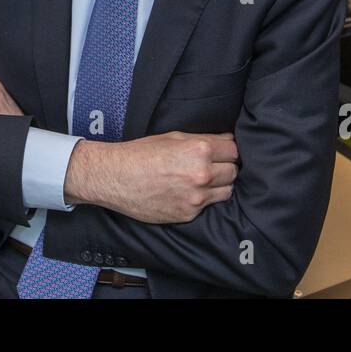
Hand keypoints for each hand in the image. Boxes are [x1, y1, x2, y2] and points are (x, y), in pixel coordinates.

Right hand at [64, 131, 237, 222]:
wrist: (116, 178)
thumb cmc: (141, 153)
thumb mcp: (173, 137)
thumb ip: (203, 139)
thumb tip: (228, 140)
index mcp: (199, 150)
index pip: (234, 150)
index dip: (227, 151)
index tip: (222, 152)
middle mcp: (202, 174)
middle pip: (233, 171)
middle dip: (225, 167)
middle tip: (211, 166)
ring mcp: (196, 197)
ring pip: (227, 191)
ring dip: (219, 185)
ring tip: (202, 180)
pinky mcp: (188, 214)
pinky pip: (208, 206)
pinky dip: (202, 200)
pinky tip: (187, 192)